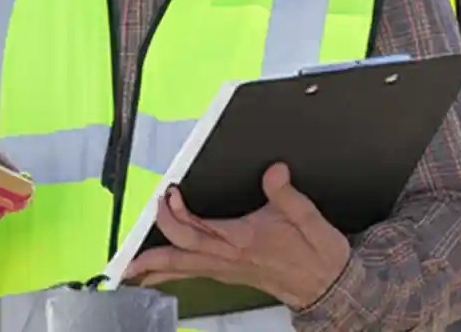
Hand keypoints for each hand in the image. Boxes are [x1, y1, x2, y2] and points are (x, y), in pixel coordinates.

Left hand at [122, 163, 350, 310]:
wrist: (329, 288)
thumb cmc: (318, 255)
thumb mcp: (310, 219)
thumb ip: (287, 195)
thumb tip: (274, 171)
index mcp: (245, 239)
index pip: (199, 228)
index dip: (177, 213)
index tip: (169, 194)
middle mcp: (232, 257)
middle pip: (183, 253)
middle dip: (155, 248)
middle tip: (131, 249)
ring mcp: (230, 269)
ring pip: (186, 267)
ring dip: (158, 267)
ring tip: (131, 270)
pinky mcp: (232, 274)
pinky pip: (196, 273)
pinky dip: (174, 272)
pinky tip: (161, 274)